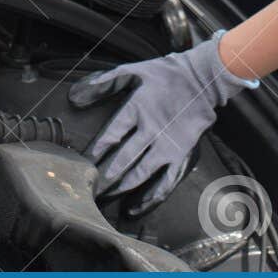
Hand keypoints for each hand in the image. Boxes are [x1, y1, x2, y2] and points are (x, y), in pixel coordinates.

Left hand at [67, 31, 258, 209]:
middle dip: (104, 176)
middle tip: (90, 188)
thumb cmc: (164, 74)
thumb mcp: (133, 71)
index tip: (84, 163)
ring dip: (122, 187)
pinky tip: (136, 207)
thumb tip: (74, 97)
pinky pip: (166, 181)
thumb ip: (104, 83)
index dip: (96, 150)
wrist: (203, 79)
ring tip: (106, 197)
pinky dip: (151, 197)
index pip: (112, 134)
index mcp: (138, 108)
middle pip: (123, 158)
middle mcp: (151, 129)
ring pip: (141, 173)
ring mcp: (167, 144)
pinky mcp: (181, 154)